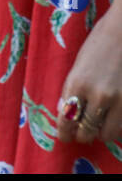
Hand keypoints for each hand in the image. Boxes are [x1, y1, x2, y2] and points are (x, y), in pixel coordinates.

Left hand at [57, 8, 121, 146]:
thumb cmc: (99, 43)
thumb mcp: (78, 65)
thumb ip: (72, 89)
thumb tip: (66, 111)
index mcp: (77, 83)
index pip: (66, 119)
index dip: (65, 132)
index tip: (65, 137)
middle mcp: (97, 96)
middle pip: (87, 131)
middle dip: (82, 135)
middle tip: (81, 134)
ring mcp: (119, 101)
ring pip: (108, 134)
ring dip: (101, 133)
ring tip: (99, 127)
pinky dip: (117, 127)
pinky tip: (114, 120)